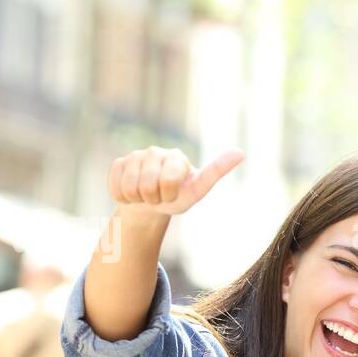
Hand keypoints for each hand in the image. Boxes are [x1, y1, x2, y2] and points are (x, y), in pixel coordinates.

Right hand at [107, 146, 243, 215]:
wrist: (152, 205)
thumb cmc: (178, 197)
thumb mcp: (198, 189)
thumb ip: (216, 171)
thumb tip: (241, 152)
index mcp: (176, 156)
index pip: (168, 181)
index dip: (169, 194)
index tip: (174, 193)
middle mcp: (155, 151)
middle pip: (148, 186)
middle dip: (154, 199)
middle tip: (160, 196)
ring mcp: (135, 156)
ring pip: (130, 188)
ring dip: (138, 199)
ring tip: (147, 195)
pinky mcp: (118, 163)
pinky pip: (116, 188)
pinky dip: (123, 198)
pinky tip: (132, 193)